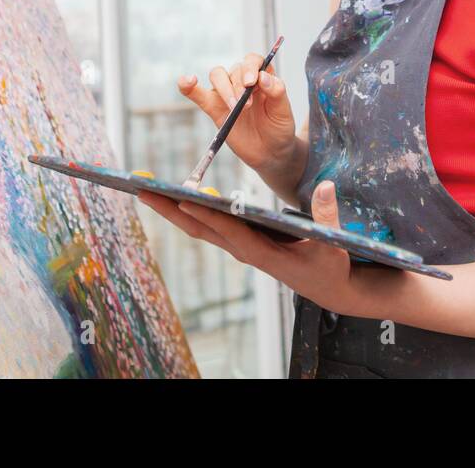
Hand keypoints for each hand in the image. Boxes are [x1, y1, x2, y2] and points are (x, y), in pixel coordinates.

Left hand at [137, 180, 364, 316]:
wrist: (327, 288)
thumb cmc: (330, 264)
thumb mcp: (332, 243)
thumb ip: (327, 215)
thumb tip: (327, 186)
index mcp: (262, 252)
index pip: (229, 230)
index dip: (207, 214)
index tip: (182, 198)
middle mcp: (243, 249)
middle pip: (200, 227)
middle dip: (170, 208)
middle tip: (142, 189)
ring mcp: (239, 246)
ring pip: (199, 226)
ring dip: (172, 208)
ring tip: (146, 189)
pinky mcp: (241, 242)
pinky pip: (209, 226)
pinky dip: (189, 211)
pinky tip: (174, 197)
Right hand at [177, 53, 296, 174]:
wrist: (269, 153)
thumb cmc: (278, 128)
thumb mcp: (284, 112)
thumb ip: (277, 92)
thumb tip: (263, 76)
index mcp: (262, 77)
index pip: (252, 60)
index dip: (250, 67)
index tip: (251, 82)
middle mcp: (243, 81)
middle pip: (234, 69)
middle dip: (238, 85)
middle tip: (246, 106)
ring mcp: (226, 93)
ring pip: (217, 76)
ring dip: (223, 88)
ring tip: (233, 107)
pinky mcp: (213, 107)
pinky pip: (196, 93)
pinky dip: (188, 86)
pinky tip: (186, 81)